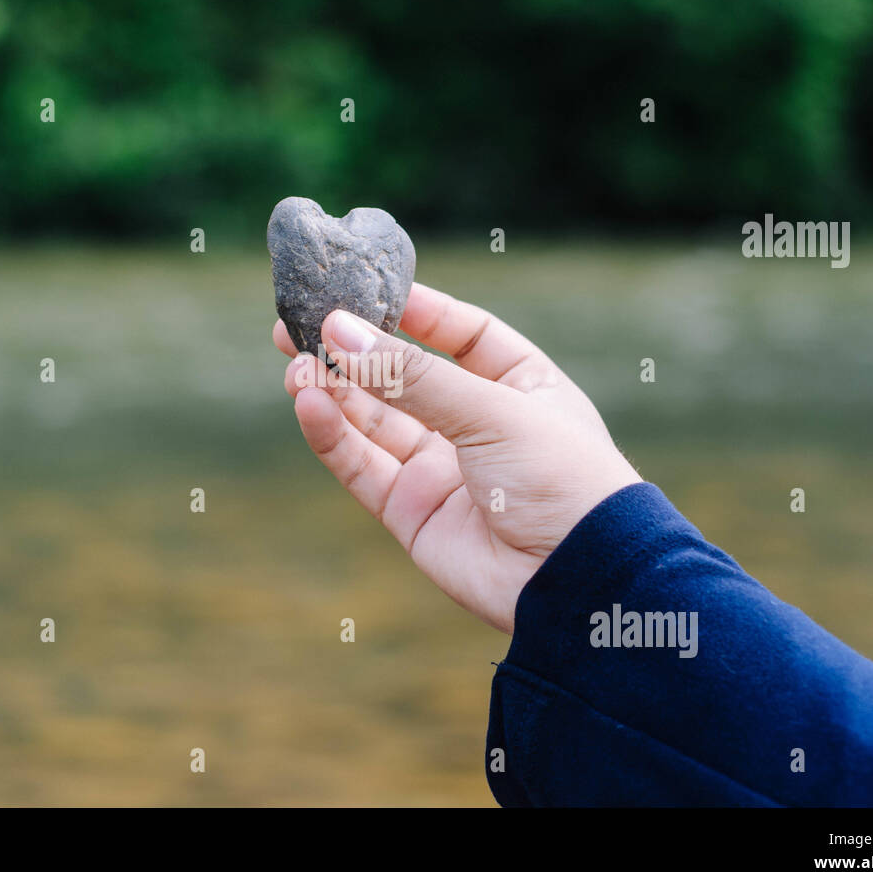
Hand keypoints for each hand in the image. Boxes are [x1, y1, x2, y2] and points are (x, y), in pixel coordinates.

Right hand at [273, 282, 640, 633]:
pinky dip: (332, 435)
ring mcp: (443, 469)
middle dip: (353, 351)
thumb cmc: (561, 480)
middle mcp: (478, 423)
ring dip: (333, 390)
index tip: (362, 289)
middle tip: (298, 326)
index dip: (414, 310)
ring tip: (296, 365)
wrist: (576, 582)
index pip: (462, 334)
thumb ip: (412, 374)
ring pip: (374, 420)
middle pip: (404, 375)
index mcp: (520, 385)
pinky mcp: (412, 511)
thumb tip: (340, 329)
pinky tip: (309, 403)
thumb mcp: (491, 410)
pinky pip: (362, 465)